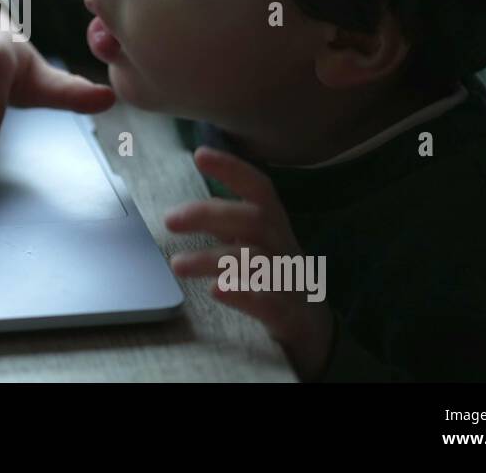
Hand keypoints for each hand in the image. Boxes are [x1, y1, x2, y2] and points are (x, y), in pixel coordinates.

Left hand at [165, 146, 334, 380]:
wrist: (315, 332)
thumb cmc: (275, 280)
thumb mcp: (253, 245)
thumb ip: (226, 225)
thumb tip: (183, 209)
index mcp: (274, 227)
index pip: (259, 189)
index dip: (232, 169)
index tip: (200, 154)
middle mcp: (283, 247)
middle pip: (253, 219)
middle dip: (210, 214)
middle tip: (170, 219)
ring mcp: (289, 280)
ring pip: (255, 259)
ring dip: (212, 259)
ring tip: (177, 264)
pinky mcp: (289, 315)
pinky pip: (269, 301)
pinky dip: (242, 293)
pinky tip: (217, 289)